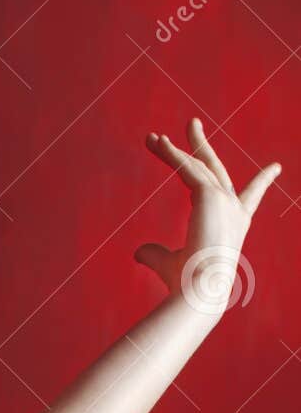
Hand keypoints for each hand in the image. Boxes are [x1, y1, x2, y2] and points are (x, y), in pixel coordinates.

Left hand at [134, 117, 280, 310]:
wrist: (198, 288)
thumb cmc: (186, 283)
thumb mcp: (169, 264)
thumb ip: (156, 255)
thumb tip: (138, 252)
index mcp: (235, 225)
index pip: (250, 198)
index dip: (263, 183)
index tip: (275, 168)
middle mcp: (233, 208)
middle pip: (215, 168)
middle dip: (201, 146)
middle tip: (193, 124)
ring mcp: (224, 198)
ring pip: (195, 165)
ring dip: (171, 151)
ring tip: (153, 137)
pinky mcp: (209, 194)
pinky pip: (187, 167)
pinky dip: (170, 155)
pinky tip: (156, 143)